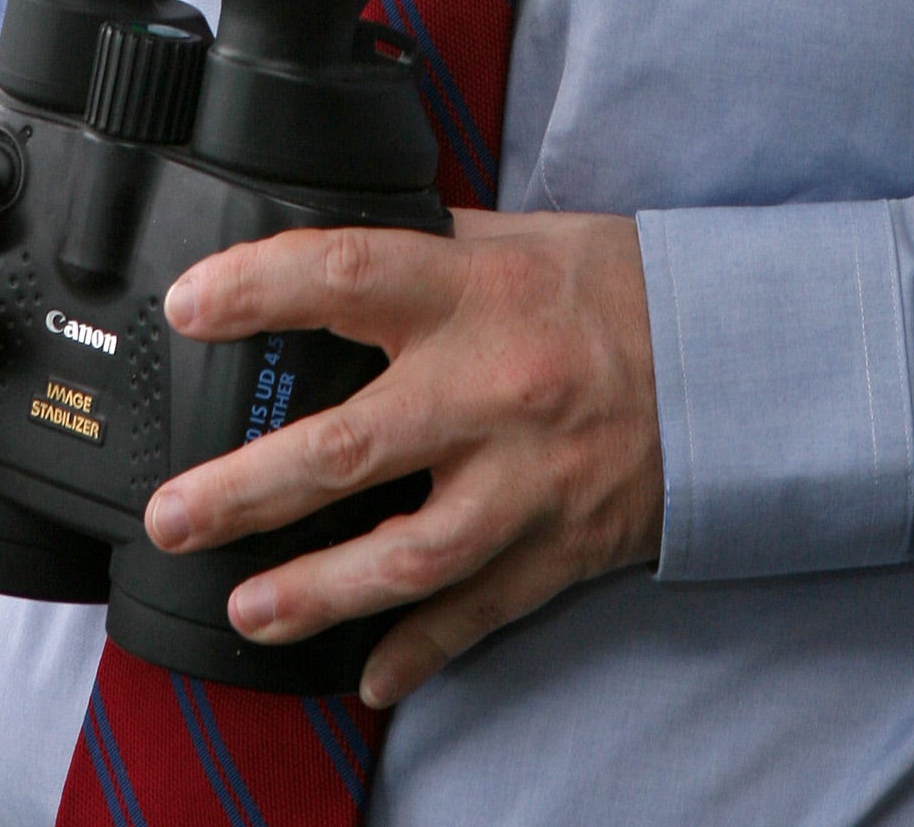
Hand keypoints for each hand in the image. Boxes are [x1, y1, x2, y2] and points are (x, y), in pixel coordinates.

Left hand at [147, 211, 663, 707]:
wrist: (740, 361)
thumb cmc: (623, 290)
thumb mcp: (526, 236)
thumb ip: (433, 249)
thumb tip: (344, 258)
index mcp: (478, 292)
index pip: (349, 275)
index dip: (258, 287)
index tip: (189, 305)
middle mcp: (495, 388)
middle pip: (351, 448)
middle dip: (247, 490)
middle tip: (173, 517)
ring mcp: (527, 479)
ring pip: (406, 554)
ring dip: (315, 592)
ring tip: (247, 610)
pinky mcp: (559, 545)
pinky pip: (478, 613)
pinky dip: (420, 651)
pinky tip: (367, 677)